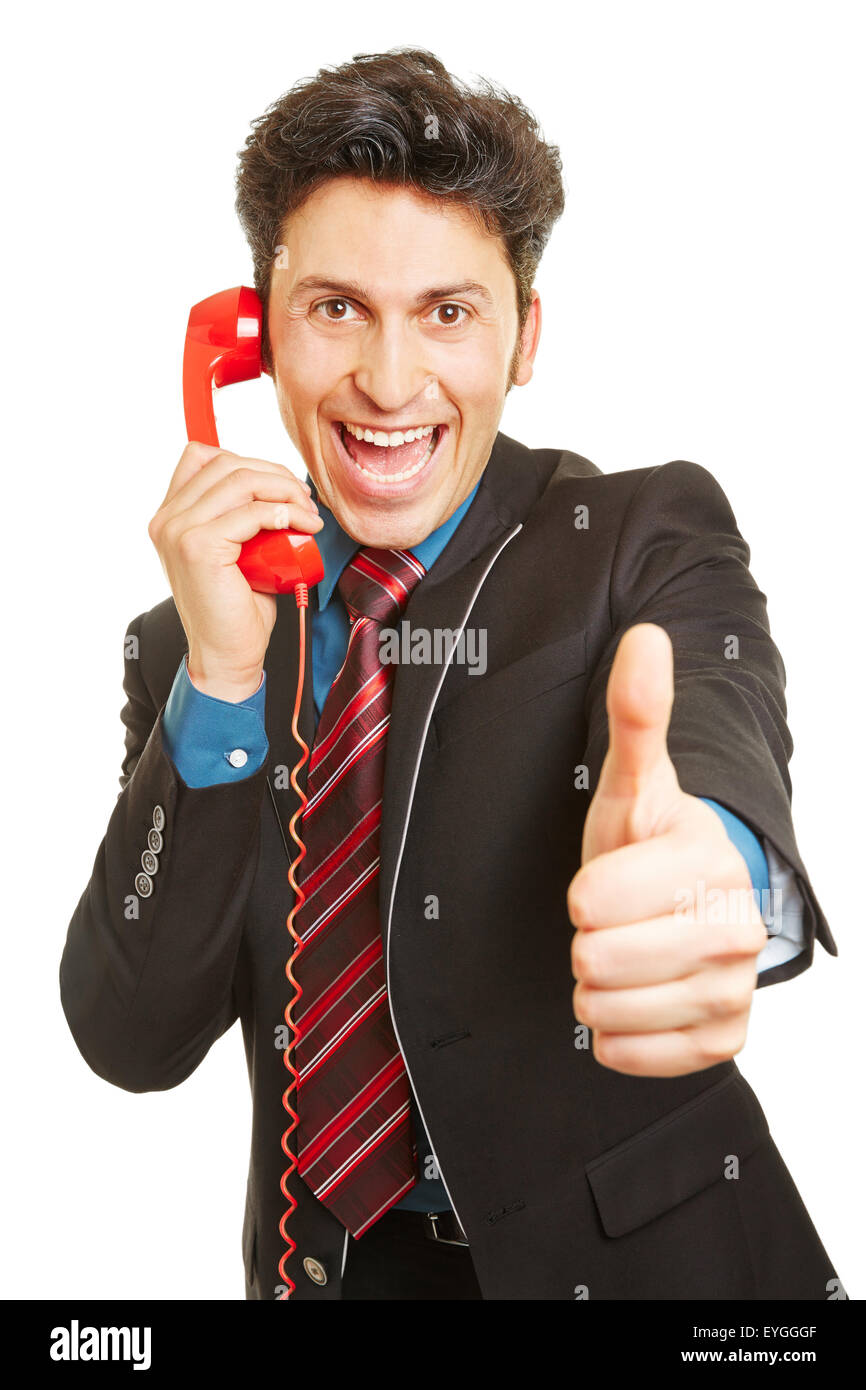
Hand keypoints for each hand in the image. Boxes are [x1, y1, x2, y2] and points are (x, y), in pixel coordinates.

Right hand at [148, 443, 322, 699]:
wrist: (227, 655)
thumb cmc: (238, 607)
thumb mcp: (236, 549)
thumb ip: (239, 514)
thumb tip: (276, 483)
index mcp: (171, 516)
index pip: (205, 456)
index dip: (250, 463)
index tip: (282, 487)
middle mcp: (167, 519)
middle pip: (227, 463)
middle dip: (275, 474)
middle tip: (305, 501)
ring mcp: (178, 531)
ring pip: (241, 480)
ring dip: (285, 490)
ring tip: (308, 514)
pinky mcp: (199, 547)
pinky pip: (252, 512)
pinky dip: (285, 513)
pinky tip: (304, 525)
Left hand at [567, 623, 766, 1077]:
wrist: (693, 903)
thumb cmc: (651, 843)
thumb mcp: (634, 782)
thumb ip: (637, 715)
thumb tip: (646, 638)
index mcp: (707, 861)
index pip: (591, 902)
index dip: (583, 891)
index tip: (608, 878)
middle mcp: (735, 928)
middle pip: (597, 961)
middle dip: (588, 940)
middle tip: (614, 920)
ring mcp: (734, 988)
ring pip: (607, 1012)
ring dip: (597, 988)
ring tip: (624, 953)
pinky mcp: (725, 1038)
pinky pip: (630, 1055)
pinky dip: (615, 1034)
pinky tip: (634, 997)